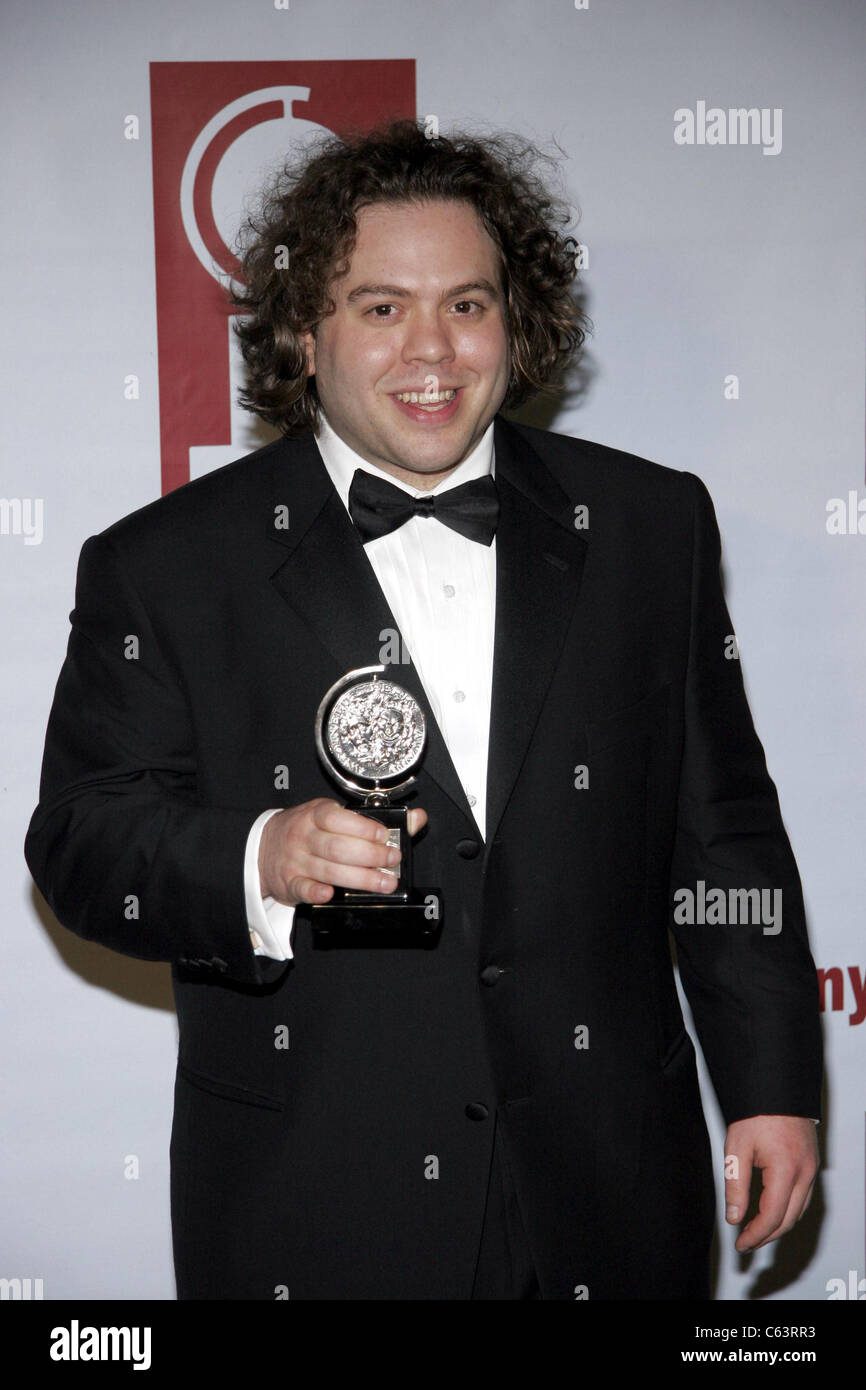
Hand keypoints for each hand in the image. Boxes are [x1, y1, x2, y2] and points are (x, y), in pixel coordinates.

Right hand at [258, 797, 427, 905]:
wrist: (263, 847)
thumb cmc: (306, 830)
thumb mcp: (335, 816)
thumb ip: (375, 820)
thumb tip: (417, 817)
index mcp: (315, 815)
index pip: (336, 818)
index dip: (363, 828)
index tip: (385, 836)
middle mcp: (303, 836)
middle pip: (337, 847)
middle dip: (370, 857)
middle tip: (393, 862)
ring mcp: (295, 861)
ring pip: (328, 871)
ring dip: (359, 879)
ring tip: (385, 883)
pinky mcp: (290, 883)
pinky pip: (303, 888)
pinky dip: (317, 892)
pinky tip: (332, 894)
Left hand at [724, 1114, 818, 1251]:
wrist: (777, 1088)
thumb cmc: (757, 1113)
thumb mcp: (737, 1147)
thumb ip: (735, 1185)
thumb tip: (734, 1217)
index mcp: (786, 1170)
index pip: (772, 1216)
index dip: (755, 1235)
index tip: (740, 1243)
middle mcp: (805, 1173)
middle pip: (788, 1219)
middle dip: (767, 1236)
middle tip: (746, 1242)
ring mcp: (811, 1169)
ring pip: (798, 1211)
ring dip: (779, 1226)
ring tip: (756, 1232)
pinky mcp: (811, 1164)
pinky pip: (803, 1197)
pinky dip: (788, 1211)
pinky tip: (772, 1212)